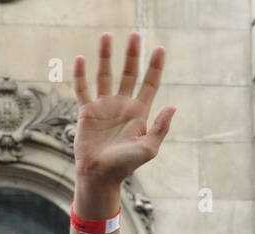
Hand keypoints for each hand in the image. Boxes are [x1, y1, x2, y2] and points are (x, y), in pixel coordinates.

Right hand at [72, 32, 174, 187]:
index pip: (149, 84)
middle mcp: (122, 106)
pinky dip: (80, 74)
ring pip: (105, 75)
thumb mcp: (147, 150)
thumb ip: (160, 128)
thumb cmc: (124, 167)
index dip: (155, 67)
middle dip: (132, 55)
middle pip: (129, 74)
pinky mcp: (87, 112)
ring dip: (106, 56)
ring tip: (107, 36)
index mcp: (139, 113)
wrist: (99, 176)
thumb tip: (173, 107)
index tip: (160, 49)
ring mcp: (104, 107)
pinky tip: (81, 59)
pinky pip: (83, 89)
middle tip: (134, 35)